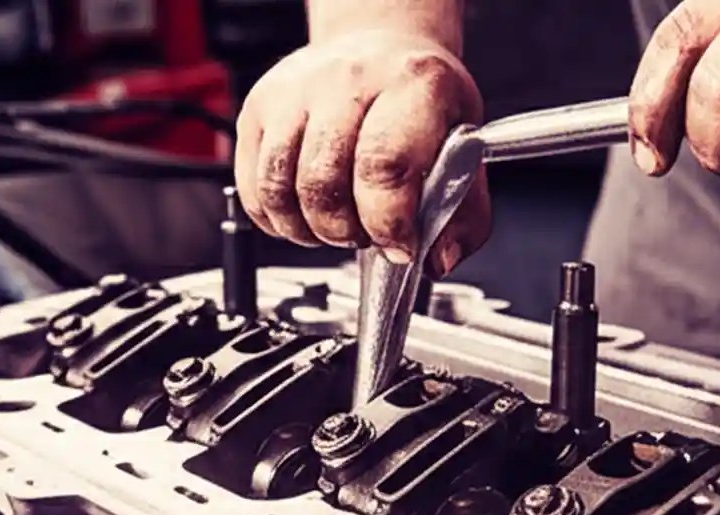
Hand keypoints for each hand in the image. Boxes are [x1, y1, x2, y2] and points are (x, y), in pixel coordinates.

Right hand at [234, 29, 490, 275]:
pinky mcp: (259, 106)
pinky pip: (253, 186)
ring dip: (310, 230)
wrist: (383, 50)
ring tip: (338, 226)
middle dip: (347, 232)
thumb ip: (463, 216)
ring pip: (279, 188)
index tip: (400, 246)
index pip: (384, 165)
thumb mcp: (466, 152)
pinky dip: (277, 219)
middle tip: (369, 235)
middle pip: (324, 183)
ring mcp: (295, 90)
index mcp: (413, 85)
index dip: (388, 222)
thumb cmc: (423, 104)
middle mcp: (348, 79)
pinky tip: (307, 215)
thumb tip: (437, 260)